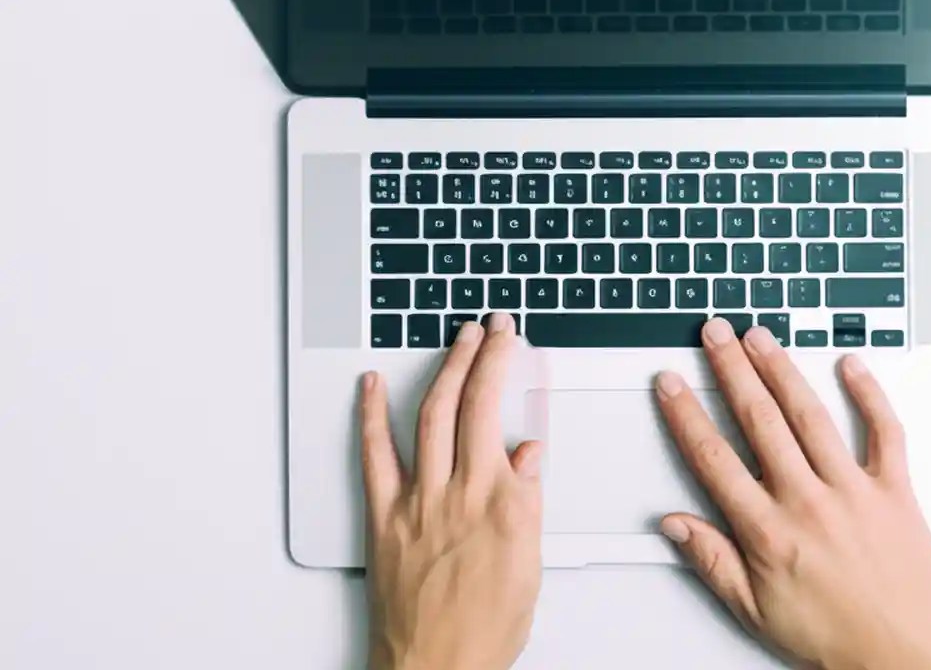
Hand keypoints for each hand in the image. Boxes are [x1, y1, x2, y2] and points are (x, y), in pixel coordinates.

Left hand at [360, 314, 542, 669]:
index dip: (503, 367)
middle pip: (467, 405)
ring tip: (454, 341)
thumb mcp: (529, 565)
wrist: (433, 669)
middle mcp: (458, 493)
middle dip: (479, 354)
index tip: (508, 341)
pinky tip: (370, 386)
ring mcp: (417, 502)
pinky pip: (374, 457)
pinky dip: (370, 416)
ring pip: (428, 418)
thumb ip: (529, 501)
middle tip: (488, 327)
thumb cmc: (484, 630)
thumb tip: (530, 454)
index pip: (501, 416)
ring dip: (441, 372)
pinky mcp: (385, 518)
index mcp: (502, 502)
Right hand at [655, 319, 930, 669]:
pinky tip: (850, 364)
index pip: (714, 458)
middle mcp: (808, 501)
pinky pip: (885, 431)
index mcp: (768, 531)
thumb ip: (712, 560)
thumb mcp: (755, 609)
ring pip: (811, 416)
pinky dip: (869, 394)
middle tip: (714, 334)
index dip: (686, 415)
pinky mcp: (895, 490)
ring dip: (782, 370)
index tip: (671, 383)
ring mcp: (853, 491)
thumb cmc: (833, 635)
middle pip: (759, 421)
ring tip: (760, 337)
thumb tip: (675, 524)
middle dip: (731, 370)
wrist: (902, 654)